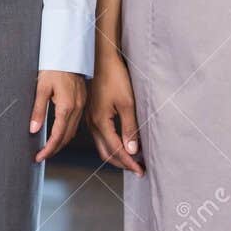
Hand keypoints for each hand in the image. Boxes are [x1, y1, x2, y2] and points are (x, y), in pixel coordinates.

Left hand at [30, 69, 85, 162]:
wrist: (69, 54)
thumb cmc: (54, 68)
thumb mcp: (41, 88)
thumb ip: (38, 110)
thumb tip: (33, 129)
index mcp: (67, 106)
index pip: (57, 135)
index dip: (48, 149)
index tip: (39, 157)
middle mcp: (77, 108)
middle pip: (67, 137)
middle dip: (54, 149)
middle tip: (42, 156)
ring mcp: (82, 105)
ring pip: (73, 131)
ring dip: (61, 142)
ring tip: (49, 148)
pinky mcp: (83, 101)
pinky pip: (76, 123)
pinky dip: (67, 132)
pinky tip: (59, 133)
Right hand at [86, 56, 143, 174]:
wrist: (101, 59)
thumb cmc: (114, 77)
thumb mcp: (127, 103)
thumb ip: (129, 128)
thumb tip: (132, 150)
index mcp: (100, 121)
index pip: (116, 150)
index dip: (129, 163)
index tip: (140, 171)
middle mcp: (92, 123)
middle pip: (106, 152)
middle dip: (122, 163)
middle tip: (137, 169)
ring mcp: (90, 119)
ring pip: (102, 145)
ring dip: (116, 155)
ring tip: (132, 159)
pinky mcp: (92, 114)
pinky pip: (100, 136)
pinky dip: (110, 145)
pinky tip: (121, 143)